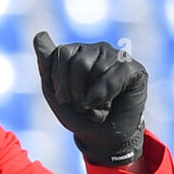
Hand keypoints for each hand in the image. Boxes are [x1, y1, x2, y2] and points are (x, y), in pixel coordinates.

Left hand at [33, 32, 147, 166]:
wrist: (103, 138)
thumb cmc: (80, 115)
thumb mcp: (56, 92)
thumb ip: (47, 64)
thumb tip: (39, 35)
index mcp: (78, 52)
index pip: (61, 53)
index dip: (60, 82)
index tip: (66, 98)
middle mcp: (98, 49)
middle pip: (78, 62)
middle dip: (75, 91)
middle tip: (81, 105)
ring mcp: (117, 57)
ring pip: (97, 69)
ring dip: (92, 98)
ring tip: (96, 106)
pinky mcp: (134, 69)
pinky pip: (116, 74)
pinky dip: (105, 94)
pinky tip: (106, 105)